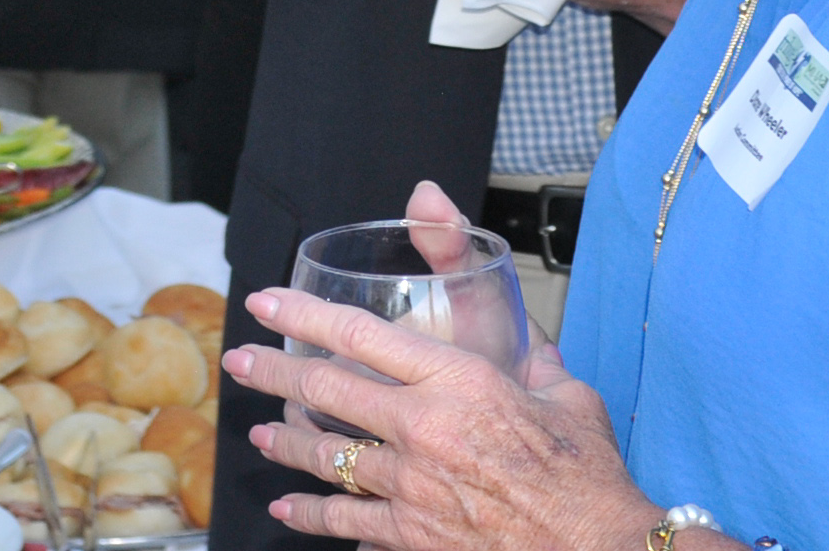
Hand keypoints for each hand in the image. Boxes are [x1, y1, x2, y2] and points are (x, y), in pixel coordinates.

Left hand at [226, 184, 658, 547]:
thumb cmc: (588, 477)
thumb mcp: (565, 394)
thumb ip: (528, 354)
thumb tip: (512, 323)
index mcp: (458, 382)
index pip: (360, 335)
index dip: (302, 315)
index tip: (265, 303)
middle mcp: (423, 430)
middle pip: (324, 391)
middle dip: (271, 373)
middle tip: (240, 362)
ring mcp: (411, 488)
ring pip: (324, 456)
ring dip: (286, 441)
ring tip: (262, 431)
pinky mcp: (411, 537)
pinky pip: (344, 520)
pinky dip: (310, 512)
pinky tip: (288, 506)